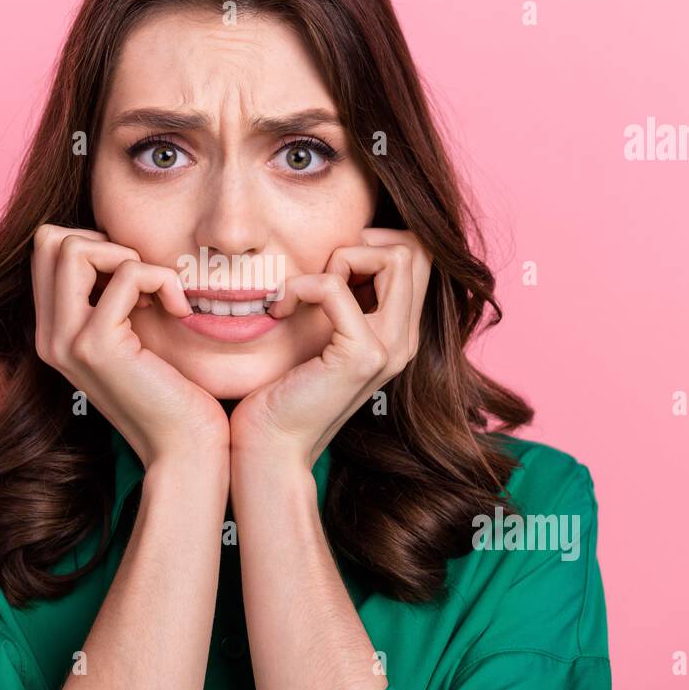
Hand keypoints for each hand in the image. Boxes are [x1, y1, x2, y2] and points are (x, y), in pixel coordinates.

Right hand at [31, 224, 229, 467]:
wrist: (183, 448)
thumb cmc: (170, 391)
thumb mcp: (130, 336)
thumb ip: (109, 297)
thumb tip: (116, 246)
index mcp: (52, 333)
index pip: (45, 251)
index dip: (93, 244)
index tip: (132, 278)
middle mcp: (49, 337)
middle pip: (49, 241)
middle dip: (106, 243)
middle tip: (143, 282)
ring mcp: (67, 341)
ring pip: (74, 249)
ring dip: (131, 258)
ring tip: (157, 295)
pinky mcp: (97, 345)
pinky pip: (128, 274)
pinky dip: (163, 280)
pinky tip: (178, 310)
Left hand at [229, 228, 431, 474]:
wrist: (272, 446)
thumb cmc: (284, 388)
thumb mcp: (320, 331)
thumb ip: (342, 296)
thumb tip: (337, 246)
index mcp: (400, 332)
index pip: (417, 256)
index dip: (374, 243)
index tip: (329, 267)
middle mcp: (405, 339)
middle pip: (415, 250)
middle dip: (360, 243)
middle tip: (318, 273)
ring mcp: (389, 348)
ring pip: (394, 257)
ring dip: (338, 259)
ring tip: (302, 292)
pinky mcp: (361, 356)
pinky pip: (336, 286)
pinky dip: (302, 286)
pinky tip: (280, 310)